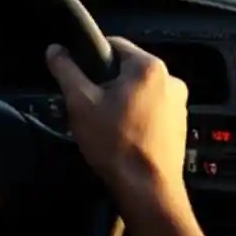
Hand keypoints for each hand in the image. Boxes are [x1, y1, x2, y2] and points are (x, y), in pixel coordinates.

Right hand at [46, 37, 215, 235]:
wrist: (147, 191)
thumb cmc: (114, 143)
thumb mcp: (80, 103)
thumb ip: (66, 70)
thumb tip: (55, 49)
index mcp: (149, 66)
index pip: (113, 44)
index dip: (90, 59)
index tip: (78, 81)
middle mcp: (171, 79)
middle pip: (126, 69)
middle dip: (105, 84)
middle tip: (87, 107)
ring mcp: (179, 103)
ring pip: (138, 91)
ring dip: (121, 101)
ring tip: (104, 125)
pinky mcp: (180, 125)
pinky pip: (151, 109)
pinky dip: (136, 116)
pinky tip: (122, 136)